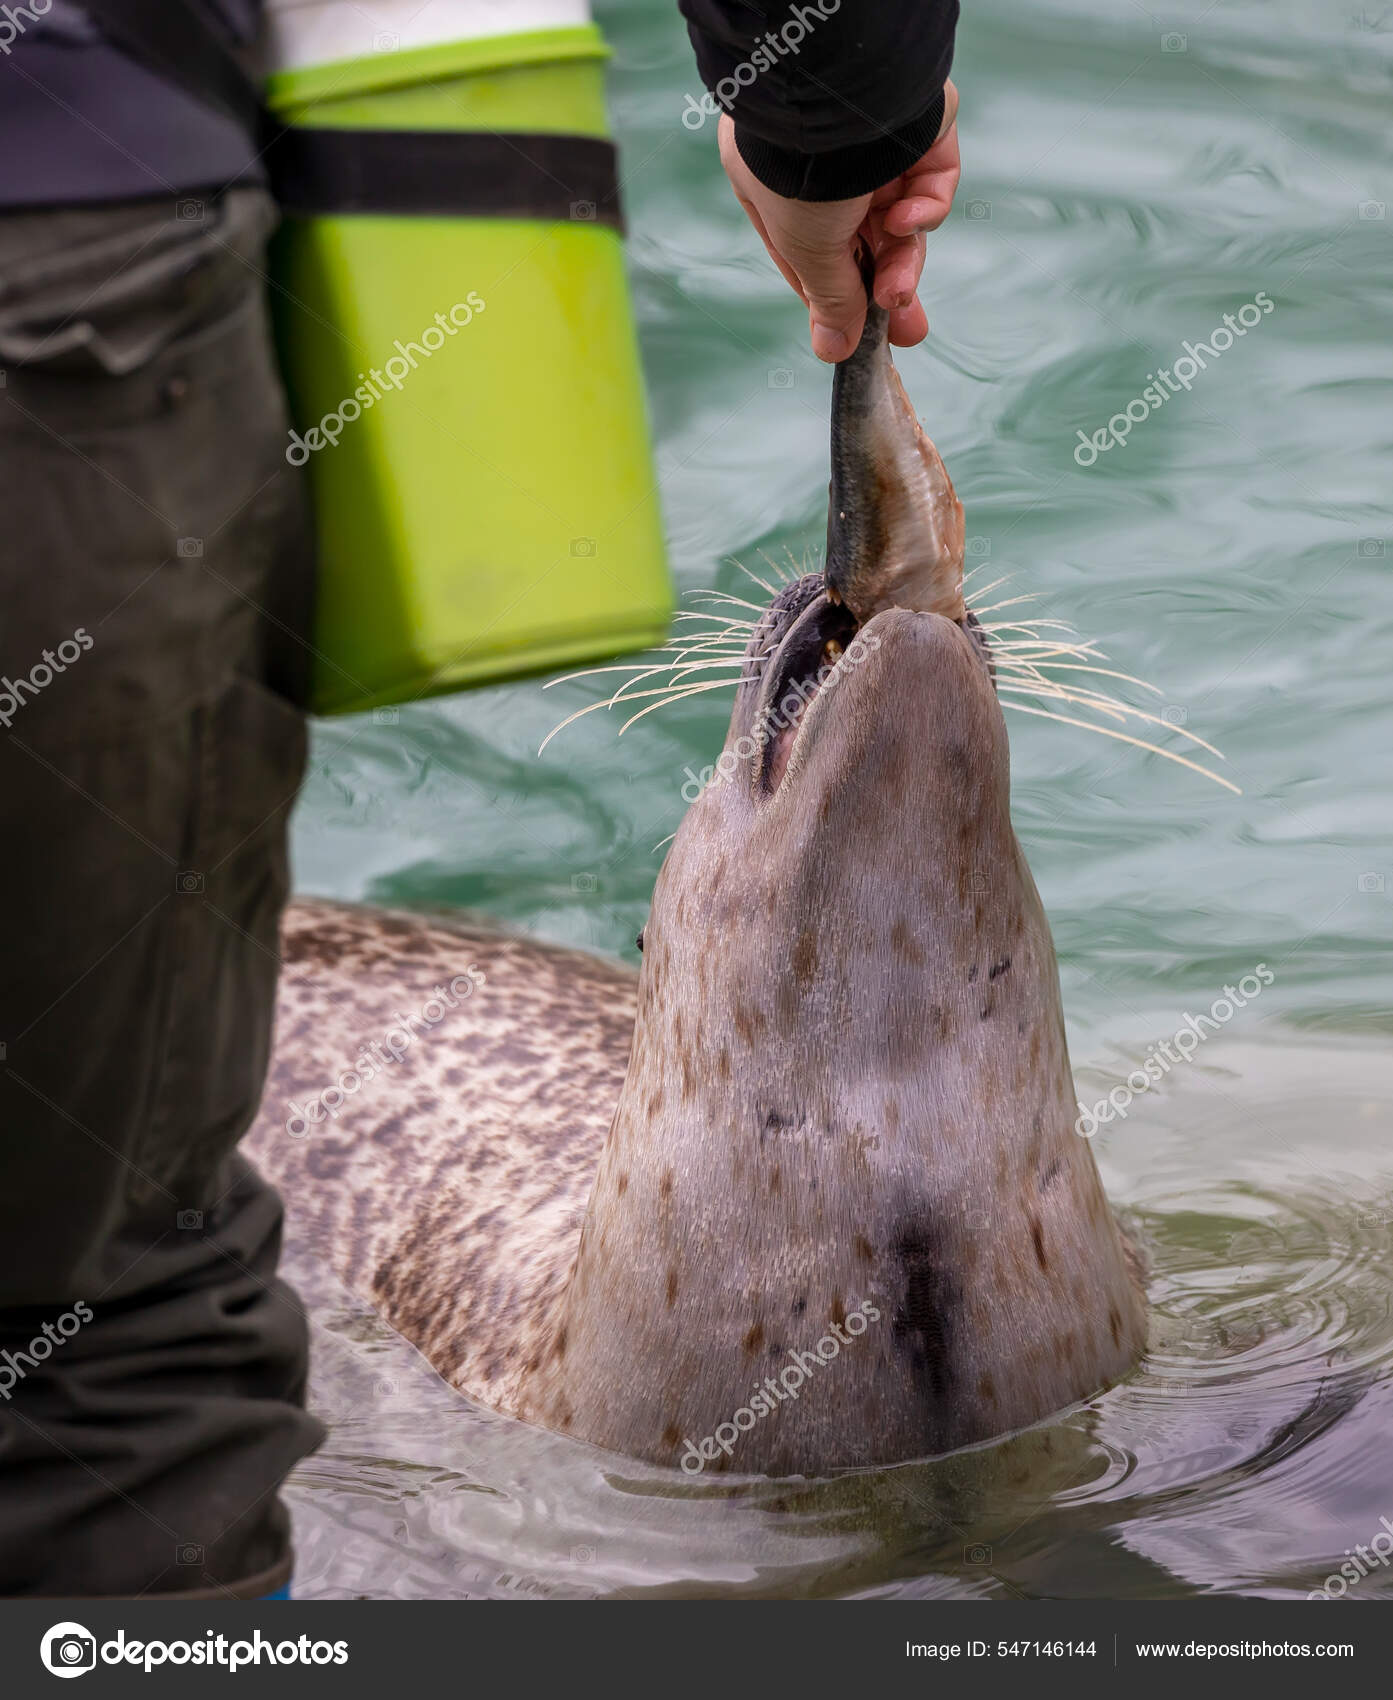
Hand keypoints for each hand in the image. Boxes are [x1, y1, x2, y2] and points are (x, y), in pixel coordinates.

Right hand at [718, 80, 960, 361]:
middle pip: (864, 240)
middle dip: (884, 289)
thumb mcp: (807, 248)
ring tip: (901, 294)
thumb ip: (829, 298)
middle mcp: (827, 161)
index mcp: (779, 181)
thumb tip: (833, 351)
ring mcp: (877, 144)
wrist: (843, 98)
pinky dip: (925, 210)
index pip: (811, 251)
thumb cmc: (802, 170)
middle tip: (907, 332)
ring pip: (899, 220)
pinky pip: (930, 182)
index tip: (852, 333)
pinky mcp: (921, 129)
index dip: (834, 294)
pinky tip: (908, 219)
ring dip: (903, 261)